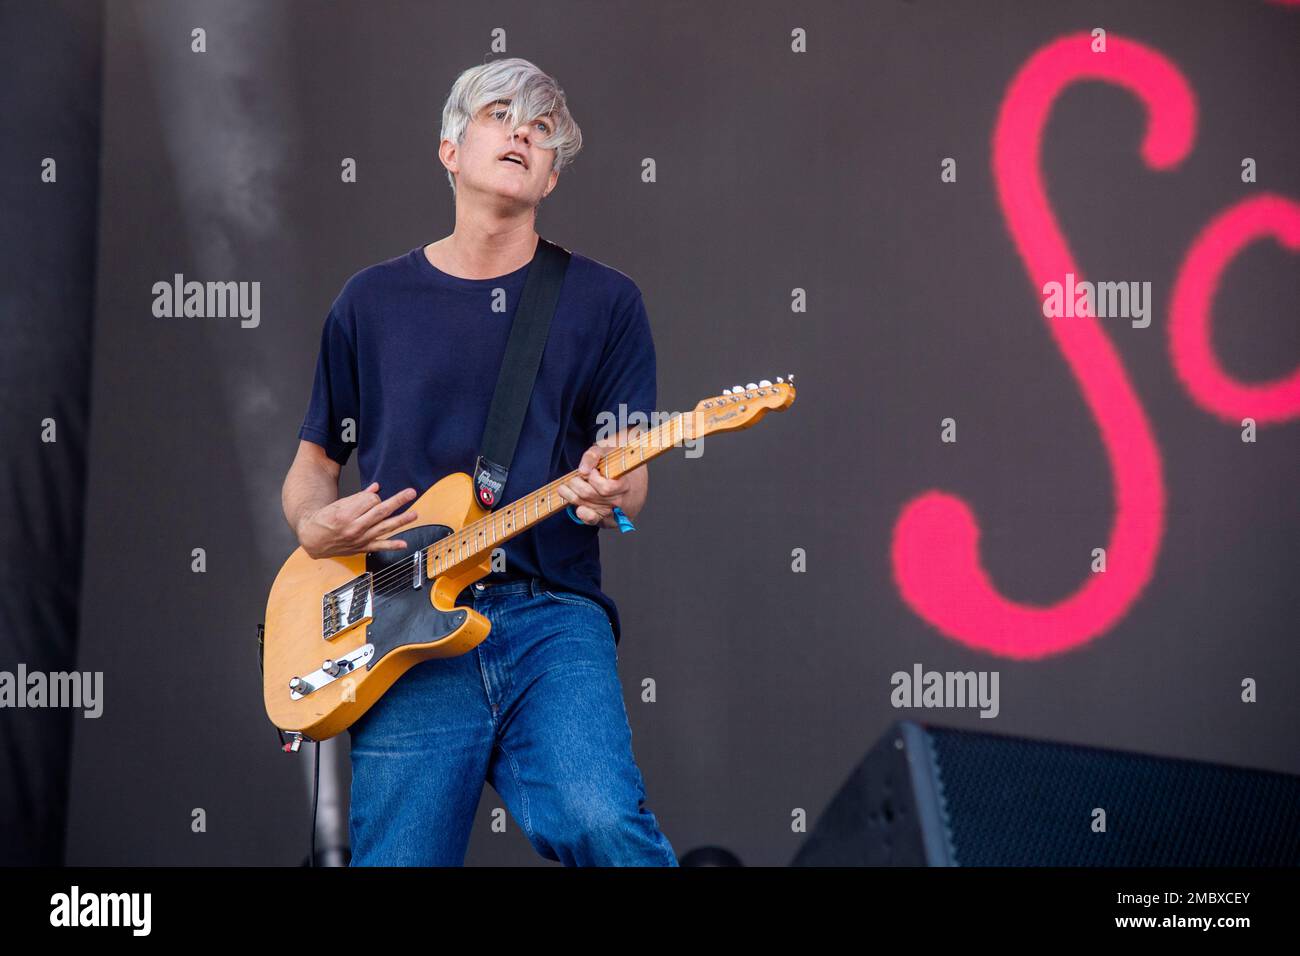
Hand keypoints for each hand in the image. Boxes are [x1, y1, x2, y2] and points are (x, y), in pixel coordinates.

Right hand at [296, 482, 419, 558]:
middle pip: (381, 511)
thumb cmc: (324, 519)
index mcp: (346, 514)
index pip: (370, 501)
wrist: (312, 539)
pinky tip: (404, 544)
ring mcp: (360, 539)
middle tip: (411, 493)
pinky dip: (393, 546)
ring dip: (401, 520)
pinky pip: (379, 547)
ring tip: (414, 514)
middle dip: (398, 501)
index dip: (375, 496)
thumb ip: (359, 497)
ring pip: (384, 527)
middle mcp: (354, 527)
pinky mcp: (362, 548)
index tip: (374, 497)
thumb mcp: (339, 504)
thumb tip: (376, 488)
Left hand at [556, 437, 642, 527]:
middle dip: (576, 484)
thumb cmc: (620, 466)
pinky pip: (591, 520)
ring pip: (585, 505)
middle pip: (589, 495)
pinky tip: (577, 507)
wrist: (635, 485)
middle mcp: (619, 502)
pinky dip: (582, 514)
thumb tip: (583, 470)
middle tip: (574, 477)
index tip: (591, 471)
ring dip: (570, 495)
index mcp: (625, 485)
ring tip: (566, 487)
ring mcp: (613, 513)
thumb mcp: (609, 452)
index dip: (593, 479)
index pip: (605, 488)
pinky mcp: (607, 520)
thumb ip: (594, 455)